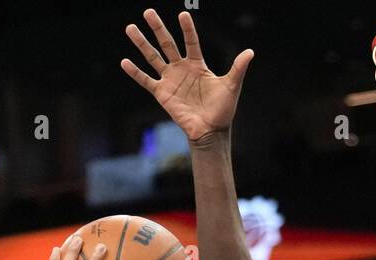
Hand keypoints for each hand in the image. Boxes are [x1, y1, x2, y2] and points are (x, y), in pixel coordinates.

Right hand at [122, 9, 252, 144]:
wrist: (211, 131)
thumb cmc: (223, 110)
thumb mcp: (231, 86)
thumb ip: (238, 68)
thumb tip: (250, 52)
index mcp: (197, 64)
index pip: (191, 41)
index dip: (187, 29)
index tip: (183, 14)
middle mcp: (181, 69)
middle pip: (167, 43)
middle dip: (158, 28)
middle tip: (148, 12)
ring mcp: (170, 80)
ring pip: (153, 57)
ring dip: (141, 43)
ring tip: (130, 28)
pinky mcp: (162, 94)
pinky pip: (146, 80)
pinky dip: (135, 72)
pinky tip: (124, 61)